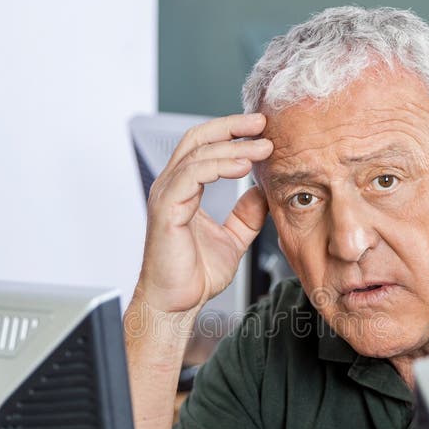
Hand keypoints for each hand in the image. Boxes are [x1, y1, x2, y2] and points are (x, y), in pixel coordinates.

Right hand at [137, 114, 271, 314]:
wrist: (176, 304)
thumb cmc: (194, 275)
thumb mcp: (233, 239)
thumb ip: (246, 215)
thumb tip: (263, 192)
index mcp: (183, 188)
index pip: (204, 145)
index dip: (231, 131)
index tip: (262, 128)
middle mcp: (171, 186)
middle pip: (198, 138)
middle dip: (232, 127)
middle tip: (263, 123)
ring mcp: (166, 196)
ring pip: (198, 154)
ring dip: (233, 146)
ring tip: (262, 148)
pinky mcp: (166, 210)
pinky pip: (192, 176)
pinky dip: (218, 166)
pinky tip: (243, 166)